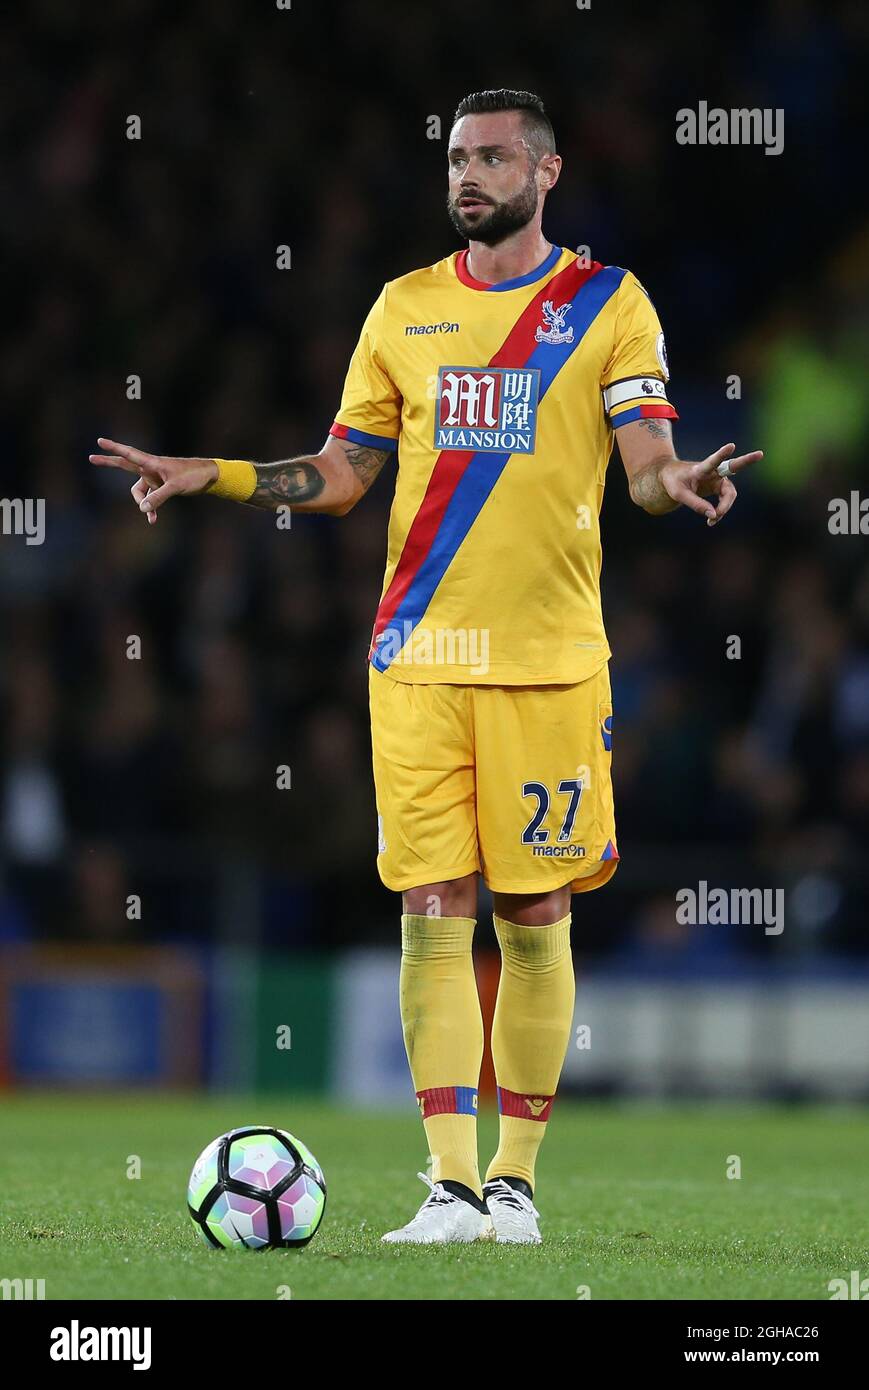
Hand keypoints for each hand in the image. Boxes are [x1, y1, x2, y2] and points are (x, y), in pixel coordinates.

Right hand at [89, 438, 218, 523]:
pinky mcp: (161, 487)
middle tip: (91, 457)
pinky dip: (150, 509)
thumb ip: (158, 498)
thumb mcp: (175, 487)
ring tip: (151, 517)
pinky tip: (153, 520)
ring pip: (139, 491)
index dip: (114, 448)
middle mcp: (150, 469)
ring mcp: (154, 478)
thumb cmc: (193, 476)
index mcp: (152, 463)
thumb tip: (142, 508)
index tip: (100, 441)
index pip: (129, 454)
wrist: (208, 477)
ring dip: (142, 503)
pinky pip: (150, 499)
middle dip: (109, 462)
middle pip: (124, 465)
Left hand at [659, 443, 762, 525]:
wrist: (670, 478)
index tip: (731, 446)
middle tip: (761, 453)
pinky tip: (711, 521)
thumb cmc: (673, 482)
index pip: (713, 461)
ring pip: (729, 494)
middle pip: (733, 467)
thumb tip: (713, 515)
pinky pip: (725, 501)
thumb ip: (696, 504)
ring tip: (711, 522)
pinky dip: (720, 511)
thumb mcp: (679, 494)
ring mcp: (718, 479)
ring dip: (724, 508)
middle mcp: (713, 472)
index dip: (722, 454)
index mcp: (701, 469)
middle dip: (747, 461)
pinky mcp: (719, 488)